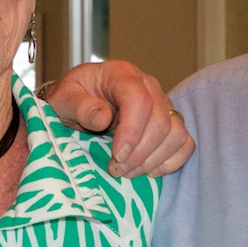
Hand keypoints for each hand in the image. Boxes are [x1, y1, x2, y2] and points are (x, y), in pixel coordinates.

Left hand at [39, 60, 193, 177]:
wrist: (79, 101)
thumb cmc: (71, 99)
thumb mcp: (63, 98)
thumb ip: (78, 106)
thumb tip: (102, 118)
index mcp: (122, 74)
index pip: (139, 101)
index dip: (132, 132)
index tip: (116, 156)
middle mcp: (148, 85)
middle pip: (160, 122)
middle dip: (139, 154)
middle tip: (115, 170)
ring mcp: (162, 103)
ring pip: (175, 134)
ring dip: (153, 161)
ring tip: (127, 172)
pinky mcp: (170, 121)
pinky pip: (184, 143)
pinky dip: (170, 162)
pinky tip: (148, 171)